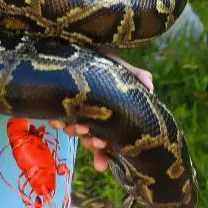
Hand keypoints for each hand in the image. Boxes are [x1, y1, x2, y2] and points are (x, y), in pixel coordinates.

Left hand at [47, 49, 154, 171]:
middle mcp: (91, 117)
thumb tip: (150, 87)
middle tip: (96, 141)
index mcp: (108, 116)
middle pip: (91, 140)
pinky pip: (57, 118)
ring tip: (78, 127)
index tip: (102, 163)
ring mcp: (74, 111)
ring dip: (76, 133)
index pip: (109, 142)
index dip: (105, 156)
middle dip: (92, 144)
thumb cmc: (102, 60)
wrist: (77, 44)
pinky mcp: (58, 104)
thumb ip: (137, 76)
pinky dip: (58, 121)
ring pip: (75, 132)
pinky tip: (58, 119)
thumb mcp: (121, 68)